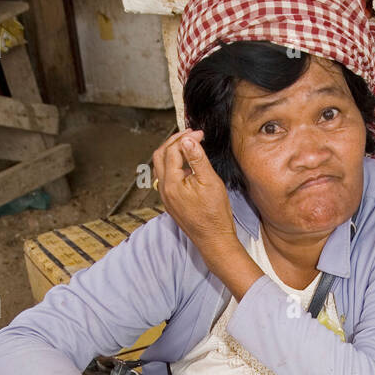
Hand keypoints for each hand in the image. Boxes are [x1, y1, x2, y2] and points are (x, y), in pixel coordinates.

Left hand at [152, 129, 263, 299]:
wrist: (214, 240)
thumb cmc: (214, 215)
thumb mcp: (210, 181)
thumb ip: (197, 158)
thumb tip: (188, 139)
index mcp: (171, 183)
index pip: (172, 150)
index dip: (186, 138)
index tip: (200, 134)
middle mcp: (164, 189)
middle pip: (160, 155)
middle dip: (174, 141)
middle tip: (190, 135)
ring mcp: (166, 196)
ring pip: (161, 166)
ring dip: (172, 152)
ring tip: (188, 146)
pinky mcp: (171, 202)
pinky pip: (166, 177)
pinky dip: (173, 165)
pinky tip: (187, 165)